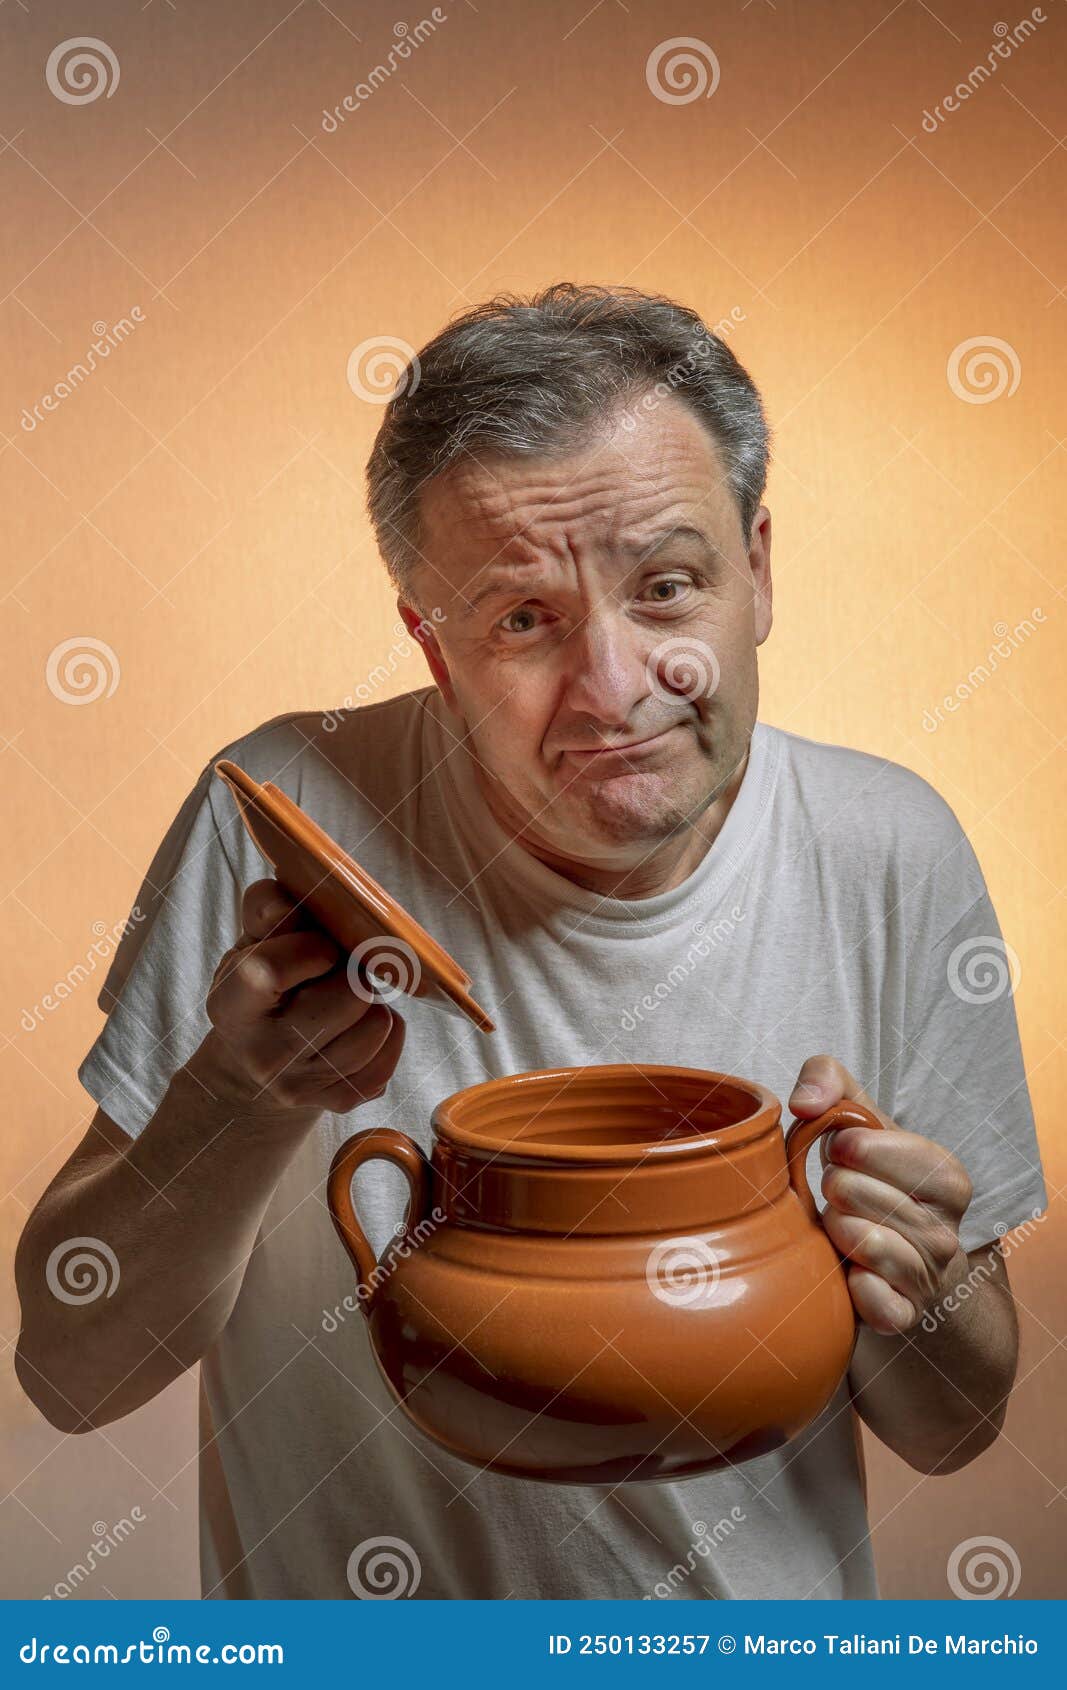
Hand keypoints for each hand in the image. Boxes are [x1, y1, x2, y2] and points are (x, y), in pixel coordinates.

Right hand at [192, 878, 405, 1116]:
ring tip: (345, 1000)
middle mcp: (264, 1055)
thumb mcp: (252, 942)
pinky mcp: (339, 1102)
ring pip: (377, 1025)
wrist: (257, 1064)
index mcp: (231, 1007)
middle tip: (336, 972)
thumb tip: (283, 902)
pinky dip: (387, 1032)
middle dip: (351, 972)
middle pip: (349, 995)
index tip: (318, 946)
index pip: (271, 971)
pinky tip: (359, 1026)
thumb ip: (266, 908)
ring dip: (372, 1002)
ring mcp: (303, 1086)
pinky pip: (391, 1054)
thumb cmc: (262, 986)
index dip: (309, 948)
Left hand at [788, 1056, 973, 1335]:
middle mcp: (948, 1231)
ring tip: (841, 1227)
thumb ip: (828, 1079)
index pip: (862, 1146)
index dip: (839, 1147)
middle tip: (841, 1196)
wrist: (893, 1255)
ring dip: (834, 1230)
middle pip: (849, 1193)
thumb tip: (804, 1104)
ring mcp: (929, 1280)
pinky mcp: (903, 1317)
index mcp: (947, 1176)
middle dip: (830, 1188)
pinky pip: (869, 1300)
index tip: (846, 1155)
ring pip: (858, 1242)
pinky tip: (847, 1271)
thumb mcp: (856, 1116)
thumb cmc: (869, 1176)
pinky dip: (848, 1284)